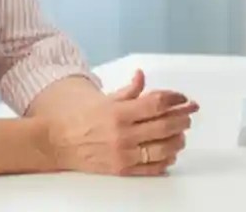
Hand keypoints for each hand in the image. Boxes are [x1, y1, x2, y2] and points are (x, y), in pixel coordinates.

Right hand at [45, 70, 197, 176]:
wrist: (57, 142)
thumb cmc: (80, 118)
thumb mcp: (104, 99)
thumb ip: (128, 90)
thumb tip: (142, 75)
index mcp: (119, 113)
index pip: (157, 104)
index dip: (175, 99)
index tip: (183, 98)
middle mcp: (123, 134)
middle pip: (165, 126)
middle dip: (182, 118)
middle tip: (188, 114)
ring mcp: (124, 154)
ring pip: (164, 148)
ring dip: (178, 140)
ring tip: (181, 133)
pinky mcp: (122, 170)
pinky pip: (153, 168)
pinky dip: (166, 160)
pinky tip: (170, 153)